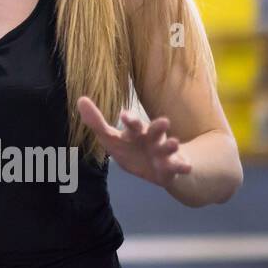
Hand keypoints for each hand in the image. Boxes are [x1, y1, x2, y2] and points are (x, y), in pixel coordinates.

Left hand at [76, 96, 191, 187]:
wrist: (155, 168)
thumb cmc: (130, 148)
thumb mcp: (111, 138)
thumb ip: (96, 122)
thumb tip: (80, 99)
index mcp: (136, 131)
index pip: (132, 124)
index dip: (129, 120)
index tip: (124, 116)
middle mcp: (152, 138)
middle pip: (155, 130)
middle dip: (158, 126)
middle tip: (163, 121)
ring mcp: (163, 152)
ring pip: (168, 146)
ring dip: (171, 145)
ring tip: (175, 142)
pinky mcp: (172, 166)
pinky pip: (178, 166)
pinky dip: (183, 167)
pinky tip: (187, 168)